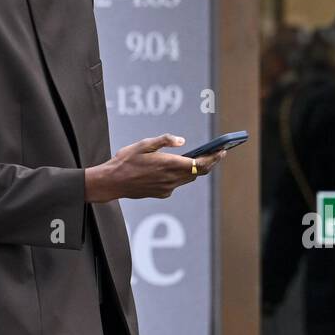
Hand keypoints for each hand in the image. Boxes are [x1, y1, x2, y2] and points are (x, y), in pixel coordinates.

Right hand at [85, 134, 226, 201]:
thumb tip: (182, 141)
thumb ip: (164, 140)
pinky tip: (180, 168)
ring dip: (197, 169)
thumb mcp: (143, 144)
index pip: (199, 163)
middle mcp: (171, 179)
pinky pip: (177, 184)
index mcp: (169, 164)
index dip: (213, 157)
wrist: (112, 183)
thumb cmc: (126, 160)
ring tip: (204, 159)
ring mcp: (167, 188)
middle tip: (219, 153)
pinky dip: (182, 176)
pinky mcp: (161, 193)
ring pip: (189, 179)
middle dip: (210, 162)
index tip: (222, 150)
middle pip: (198, 172)